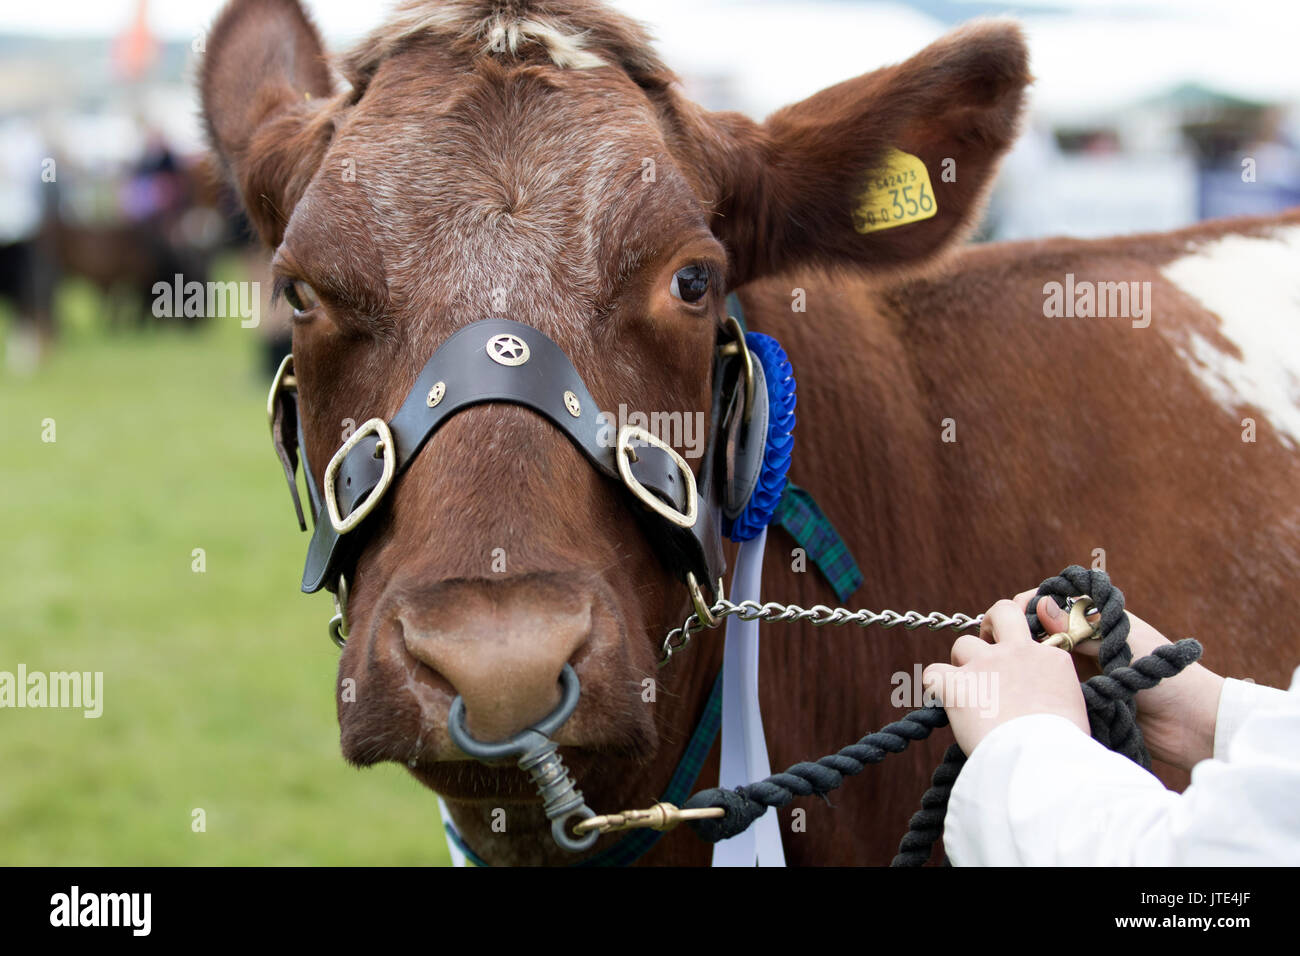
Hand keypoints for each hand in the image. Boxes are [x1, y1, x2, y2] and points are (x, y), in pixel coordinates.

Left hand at [922, 599, 1087, 754]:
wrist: (1040, 761)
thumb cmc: (1062, 748)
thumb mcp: (1075, 711)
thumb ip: (1057, 695)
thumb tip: (1044, 705)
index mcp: (1051, 658)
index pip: (1032, 642)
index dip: (1023, 657)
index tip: (1020, 678)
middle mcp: (1018, 652)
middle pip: (1002, 611)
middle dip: (990, 623)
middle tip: (985, 645)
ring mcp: (986, 665)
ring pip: (963, 644)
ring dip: (962, 664)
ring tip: (968, 691)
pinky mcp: (958, 684)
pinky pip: (933, 673)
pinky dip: (936, 686)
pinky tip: (944, 701)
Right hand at [1018, 590, 1224, 771]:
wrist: (1192, 726)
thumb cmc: (1167, 676)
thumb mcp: (1122, 644)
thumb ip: (1081, 628)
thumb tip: (1039, 606)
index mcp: (1097, 619)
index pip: (1051, 601)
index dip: (1027, 605)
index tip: (1011, 617)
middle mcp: (1083, 642)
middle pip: (1037, 630)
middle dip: (1016, 633)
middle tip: (998, 644)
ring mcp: (1079, 671)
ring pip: (1038, 660)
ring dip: (1022, 662)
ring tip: (1003, 667)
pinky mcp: (1078, 699)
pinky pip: (1048, 689)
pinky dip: (1034, 688)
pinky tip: (1016, 691)